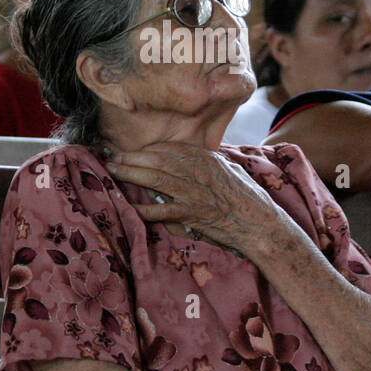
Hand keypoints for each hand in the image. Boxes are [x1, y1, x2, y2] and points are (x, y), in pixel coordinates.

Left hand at [105, 143, 282, 255]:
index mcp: (206, 158)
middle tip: (113, 158)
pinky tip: (127, 207)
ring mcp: (193, 192)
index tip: (134, 151)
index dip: (148, 149)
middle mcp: (197, 171)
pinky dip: (142, 209)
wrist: (258, 222)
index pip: (171, 148)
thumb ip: (209, 162)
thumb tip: (193, 157)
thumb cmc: (247, 196)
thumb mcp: (229, 169)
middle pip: (158, 160)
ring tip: (113, 171)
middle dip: (133, 158)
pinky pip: (161, 210)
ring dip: (131, 174)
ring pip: (155, 179)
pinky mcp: (191, 213)